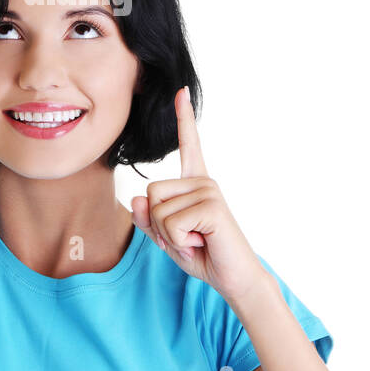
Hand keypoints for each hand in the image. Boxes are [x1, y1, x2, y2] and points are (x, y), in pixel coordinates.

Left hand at [131, 87, 264, 303]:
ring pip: (158, 211)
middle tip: (187, 236)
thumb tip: (134, 198)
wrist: (234, 279)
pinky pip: (171, 224)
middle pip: (150, 193)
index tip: (181, 92)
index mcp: (194, 184)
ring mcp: (208, 190)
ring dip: (170, 236)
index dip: (184, 119)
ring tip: (197, 240)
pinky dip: (179, 242)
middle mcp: (203, 181)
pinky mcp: (212, 206)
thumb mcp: (166, 237)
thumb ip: (148, 219)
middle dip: (158, 225)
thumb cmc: (202, 254)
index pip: (188, 145)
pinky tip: (202, 243)